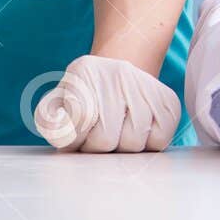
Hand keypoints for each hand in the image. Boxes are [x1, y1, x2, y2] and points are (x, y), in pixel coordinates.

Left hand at [34, 55, 180, 152]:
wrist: (116, 80)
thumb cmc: (81, 102)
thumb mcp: (56, 107)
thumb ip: (50, 123)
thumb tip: (65, 131)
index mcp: (84, 71)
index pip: (79, 119)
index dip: (75, 138)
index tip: (76, 133)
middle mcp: (118, 72)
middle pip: (105, 139)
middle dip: (96, 147)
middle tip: (96, 136)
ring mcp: (147, 84)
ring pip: (133, 143)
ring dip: (121, 148)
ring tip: (117, 133)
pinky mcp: (169, 101)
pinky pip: (158, 142)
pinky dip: (147, 145)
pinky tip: (138, 131)